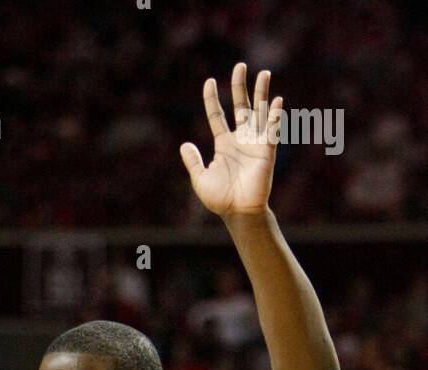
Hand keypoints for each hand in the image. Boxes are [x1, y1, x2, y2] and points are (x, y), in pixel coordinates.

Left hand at [180, 62, 281, 217]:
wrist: (238, 213)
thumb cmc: (220, 199)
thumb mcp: (200, 179)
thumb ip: (193, 161)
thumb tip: (184, 144)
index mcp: (224, 144)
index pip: (217, 115)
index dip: (212, 99)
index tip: (209, 82)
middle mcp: (241, 139)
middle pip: (241, 106)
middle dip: (240, 86)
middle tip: (240, 66)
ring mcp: (255, 143)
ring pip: (259, 112)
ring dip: (261, 93)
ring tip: (263, 73)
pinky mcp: (267, 151)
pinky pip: (272, 130)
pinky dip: (275, 116)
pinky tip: (276, 101)